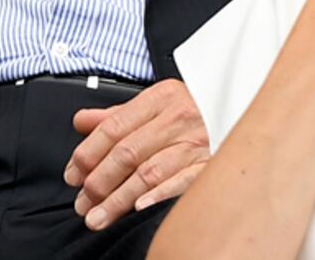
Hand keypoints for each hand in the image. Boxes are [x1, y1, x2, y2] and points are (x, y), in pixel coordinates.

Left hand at [65, 79, 208, 228]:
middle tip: (83, 203)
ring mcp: (197, 141)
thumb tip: (82, 122)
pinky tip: (139, 208)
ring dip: (118, 199)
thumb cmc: (193, 109)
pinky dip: (159, 195)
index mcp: (162, 97)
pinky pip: (182, 182)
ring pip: (148, 173)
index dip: (87, 154)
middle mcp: (179, 118)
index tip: (73, 175)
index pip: (113, 127)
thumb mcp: (156, 102)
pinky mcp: (211, 162)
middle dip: (98, 182)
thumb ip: (118, 114)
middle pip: (127, 153)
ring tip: (98, 216)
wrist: (240, 108)